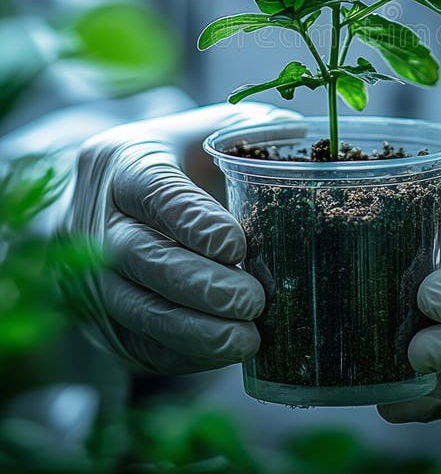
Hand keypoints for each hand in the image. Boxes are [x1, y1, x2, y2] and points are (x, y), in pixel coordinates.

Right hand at [65, 102, 297, 373]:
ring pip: (134, 307)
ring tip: (246, 339)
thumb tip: (309, 143)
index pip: (156, 192)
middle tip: (253, 300)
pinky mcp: (98, 316)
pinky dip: (181, 353)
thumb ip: (254, 132)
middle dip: (199, 284)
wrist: (111, 199)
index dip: (194, 222)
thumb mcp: (210, 129)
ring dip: (192, 330)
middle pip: (140, 256)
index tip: (237, 247)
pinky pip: (135, 342)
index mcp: (126, 159)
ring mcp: (89, 271)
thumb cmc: (181, 160)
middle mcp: (96, 216)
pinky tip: (222, 353)